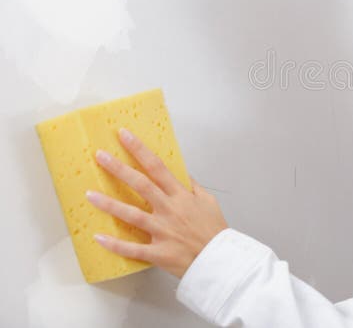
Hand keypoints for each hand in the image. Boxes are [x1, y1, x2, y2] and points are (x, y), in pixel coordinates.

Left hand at [86, 127, 228, 278]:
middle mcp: (169, 210)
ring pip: (132, 215)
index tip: (125, 136)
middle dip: (119, 168)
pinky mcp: (157, 252)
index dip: (140, 150)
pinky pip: (132, 249)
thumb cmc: (214, 231)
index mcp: (181, 196)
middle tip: (100, 156)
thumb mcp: (208, 201)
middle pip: (141, 185)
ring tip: (90, 194)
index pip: (157, 167)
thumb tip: (181, 174)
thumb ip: (192, 186)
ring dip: (109, 204)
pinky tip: (99, 237)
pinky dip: (115, 244)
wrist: (219, 259)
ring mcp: (162, 231)